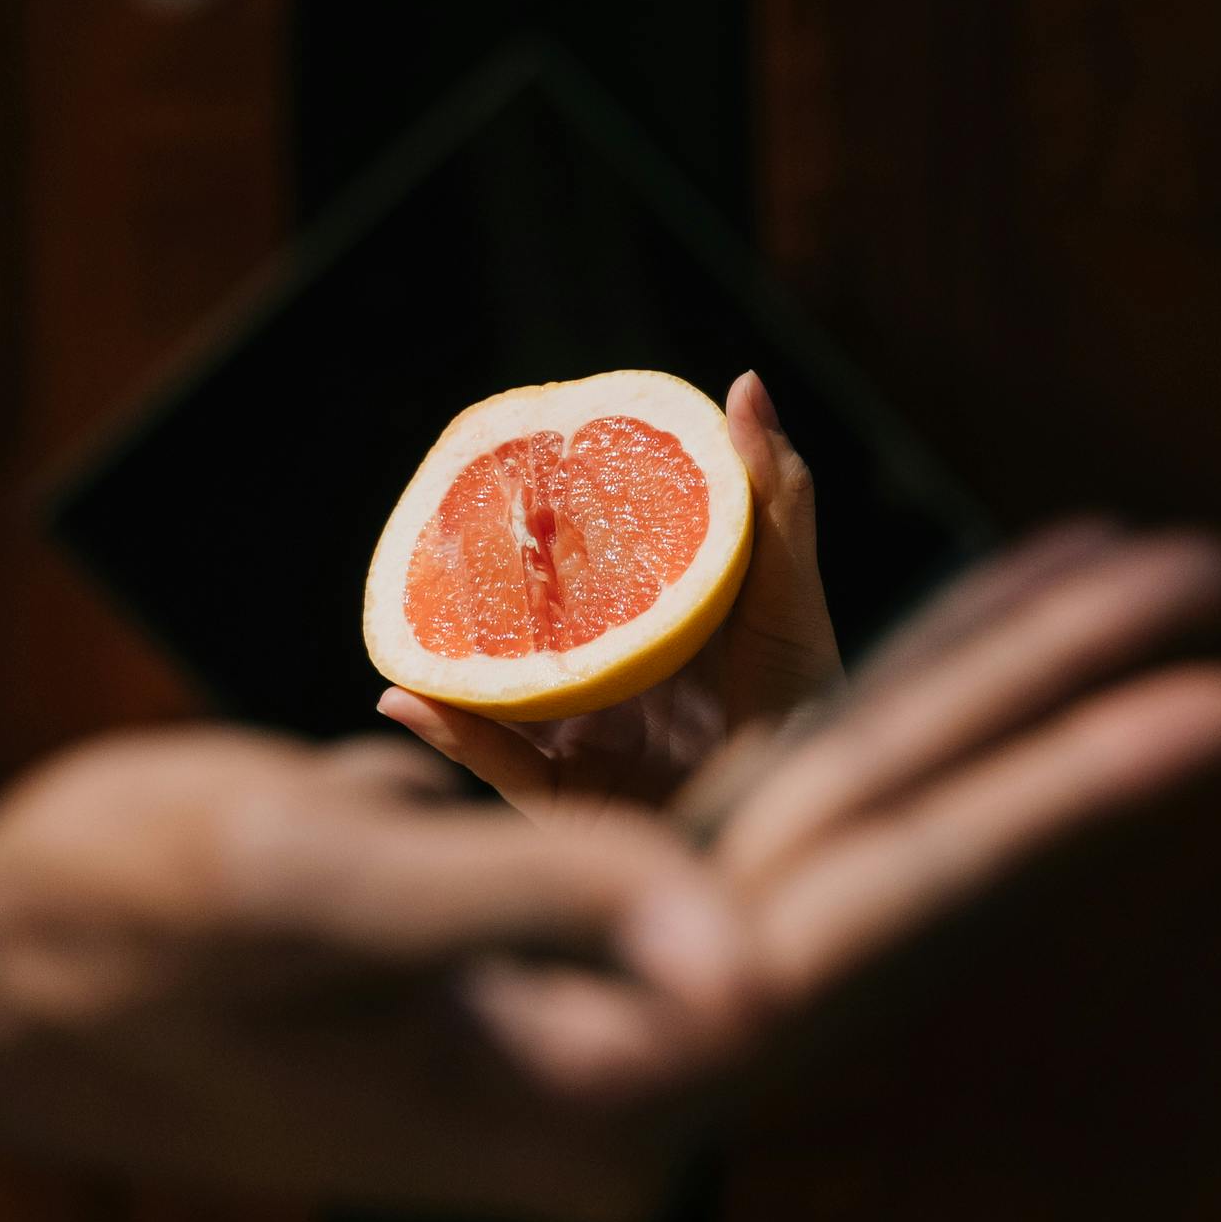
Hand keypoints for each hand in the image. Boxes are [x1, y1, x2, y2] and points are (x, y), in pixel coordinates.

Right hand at [0, 521, 1220, 1221]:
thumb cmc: (118, 943)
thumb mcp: (305, 898)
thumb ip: (532, 915)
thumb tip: (736, 976)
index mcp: (615, 1072)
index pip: (885, 908)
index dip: (1059, 793)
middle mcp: (644, 1033)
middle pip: (890, 836)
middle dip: (1044, 704)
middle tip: (1205, 586)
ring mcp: (605, 965)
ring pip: (822, 785)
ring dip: (941, 666)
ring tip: (1090, 559)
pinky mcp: (553, 898)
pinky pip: (711, 755)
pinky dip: (775, 644)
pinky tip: (855, 556)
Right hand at [376, 371, 839, 818]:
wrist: (819, 840)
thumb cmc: (814, 717)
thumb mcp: (790, 599)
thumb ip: (772, 499)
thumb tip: (744, 381)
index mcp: (657, 641)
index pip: (584, 578)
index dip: (541, 534)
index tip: (495, 477)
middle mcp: (613, 698)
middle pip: (530, 639)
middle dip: (476, 600)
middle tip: (426, 545)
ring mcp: (584, 757)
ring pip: (498, 703)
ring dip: (447, 667)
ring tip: (401, 622)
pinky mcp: (569, 816)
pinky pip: (498, 774)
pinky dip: (453, 738)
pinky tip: (405, 696)